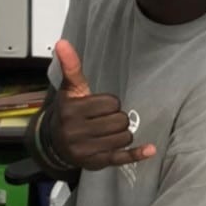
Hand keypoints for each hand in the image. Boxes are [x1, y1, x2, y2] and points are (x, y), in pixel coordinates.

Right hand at [50, 40, 156, 171]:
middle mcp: (76, 131)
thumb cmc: (69, 112)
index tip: (98, 107)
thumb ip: (71, 67)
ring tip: (106, 133)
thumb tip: (62, 42)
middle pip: (119, 120)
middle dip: (116, 119)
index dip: (109, 104)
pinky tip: (150, 150)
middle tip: (103, 121)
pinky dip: (136, 154)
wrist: (55, 143)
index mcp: (72, 110)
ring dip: (121, 134)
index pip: (111, 103)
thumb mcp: (70, 90)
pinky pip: (121, 158)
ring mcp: (86, 149)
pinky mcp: (96, 162)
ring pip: (123, 137)